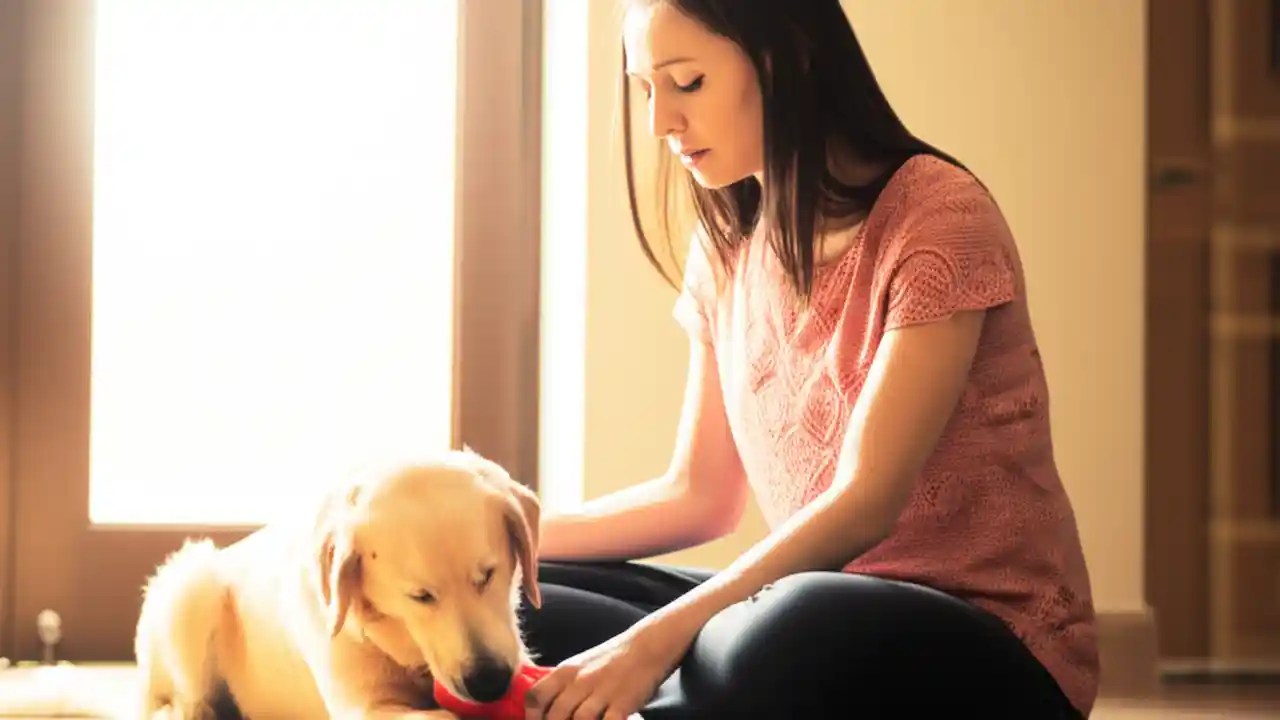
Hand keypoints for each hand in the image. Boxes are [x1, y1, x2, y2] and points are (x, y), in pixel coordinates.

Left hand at [524, 610, 698, 719]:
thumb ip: (562, 685)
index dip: (532, 717)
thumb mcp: (580, 666)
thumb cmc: (612, 660)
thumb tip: (544, 709)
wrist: (647, 646)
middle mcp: (581, 681)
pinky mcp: (623, 702)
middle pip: (556, 714)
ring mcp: (602, 691)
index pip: (536, 696)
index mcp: (566, 672)